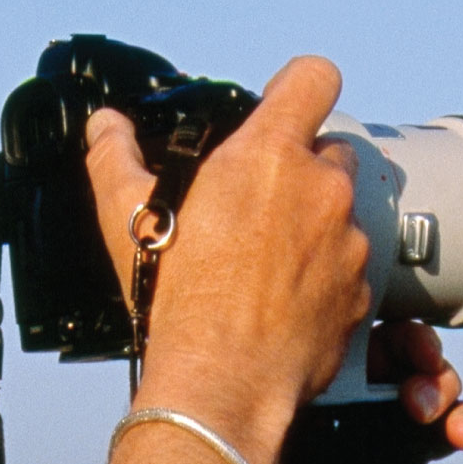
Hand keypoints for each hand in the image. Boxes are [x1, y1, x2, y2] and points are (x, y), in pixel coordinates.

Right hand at [85, 56, 370, 463]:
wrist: (221, 385)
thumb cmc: (180, 303)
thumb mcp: (127, 220)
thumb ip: (114, 158)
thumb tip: (104, 128)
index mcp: (271, 155)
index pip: (314, 78)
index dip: (296, 89)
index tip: (279, 112)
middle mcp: (322, 191)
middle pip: (331, 152)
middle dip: (303, 173)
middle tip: (262, 211)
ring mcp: (348, 244)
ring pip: (343, 216)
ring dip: (316, 231)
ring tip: (270, 268)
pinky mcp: (359, 295)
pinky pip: (349, 273)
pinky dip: (326, 282)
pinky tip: (287, 305)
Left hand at [267, 319, 462, 463]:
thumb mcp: (263, 400)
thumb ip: (300, 361)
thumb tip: (340, 312)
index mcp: (328, 381)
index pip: (388, 347)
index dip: (415, 345)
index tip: (421, 355)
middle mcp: (353, 420)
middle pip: (422, 386)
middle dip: (441, 386)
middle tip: (422, 405)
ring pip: (437, 438)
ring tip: (461, 435)